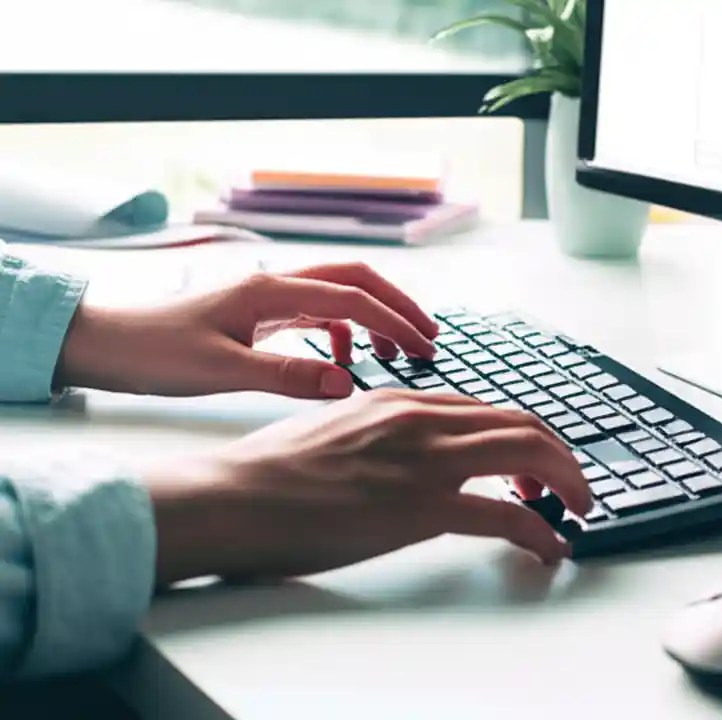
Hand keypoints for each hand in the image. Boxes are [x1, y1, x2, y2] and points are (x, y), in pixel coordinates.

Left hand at [56, 263, 437, 398]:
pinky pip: (315, 312)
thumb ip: (286, 375)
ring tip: (395, 352)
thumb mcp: (220, 371)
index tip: (423, 346)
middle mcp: (272, 285)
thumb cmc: (154, 353)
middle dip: (396, 305)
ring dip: (373, 316)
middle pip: (354, 279)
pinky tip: (342, 358)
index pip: (350, 296)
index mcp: (268, 291)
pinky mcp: (257, 314)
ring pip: (337, 293)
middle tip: (427, 338)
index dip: (393, 320)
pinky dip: (342, 330)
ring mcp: (265, 297)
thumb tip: (346, 381)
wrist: (105, 344)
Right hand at [146, 390, 592, 583]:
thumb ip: (382, 432)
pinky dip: (540, 532)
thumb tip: (405, 454)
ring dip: (566, 482)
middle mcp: (422, 421)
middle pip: (522, 424)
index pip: (486, 410)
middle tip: (573, 487)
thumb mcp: (336, 428)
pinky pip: (505, 516)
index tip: (533, 467)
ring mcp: (425, 461)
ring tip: (577, 509)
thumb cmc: (269, 472)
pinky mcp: (421, 507)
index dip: (522, 439)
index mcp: (401, 401)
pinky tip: (551, 548)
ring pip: (527, 454)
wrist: (233, 496)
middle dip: (560, 456)